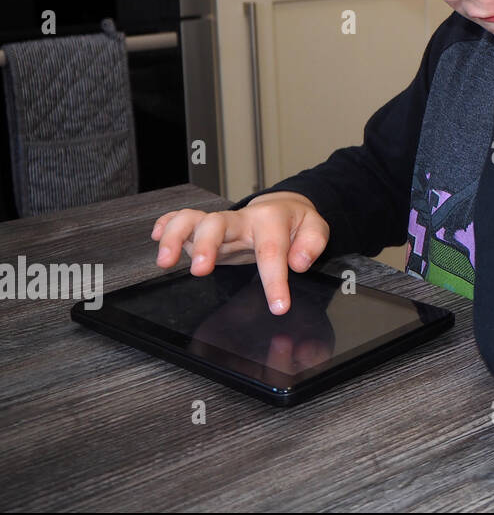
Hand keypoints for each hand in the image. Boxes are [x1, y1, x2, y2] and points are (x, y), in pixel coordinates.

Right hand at [150, 192, 330, 314]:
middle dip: (206, 245)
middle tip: (201, 271)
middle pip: (218, 224)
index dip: (274, 281)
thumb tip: (298, 263)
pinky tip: (157, 237)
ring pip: (192, 219)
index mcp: (271, 221)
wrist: (281, 208)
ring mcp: (220, 223)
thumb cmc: (295, 223)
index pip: (272, 252)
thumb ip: (311, 244)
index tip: (278, 306)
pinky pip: (181, 218)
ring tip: (165, 261)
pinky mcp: (205, 227)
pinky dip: (166, 224)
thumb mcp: (315, 229)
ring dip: (175, 237)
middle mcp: (240, 220)